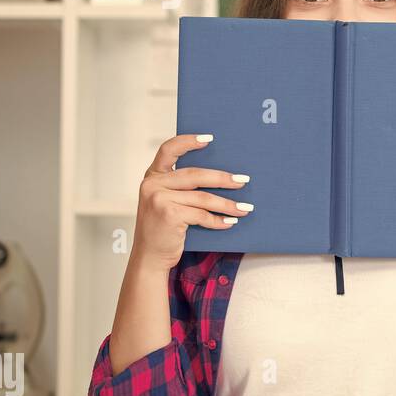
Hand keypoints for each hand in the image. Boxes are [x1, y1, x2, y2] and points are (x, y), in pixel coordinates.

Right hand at [132, 134, 253, 270]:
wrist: (150, 257)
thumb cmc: (165, 228)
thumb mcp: (167, 202)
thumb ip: (182, 188)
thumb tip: (222, 177)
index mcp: (153, 176)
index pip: (168, 150)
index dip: (188, 141)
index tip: (210, 139)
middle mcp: (152, 184)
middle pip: (195, 175)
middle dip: (223, 179)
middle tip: (243, 181)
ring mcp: (158, 199)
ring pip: (202, 197)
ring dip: (227, 204)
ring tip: (245, 208)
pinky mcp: (168, 214)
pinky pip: (201, 215)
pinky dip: (218, 220)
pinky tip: (231, 222)